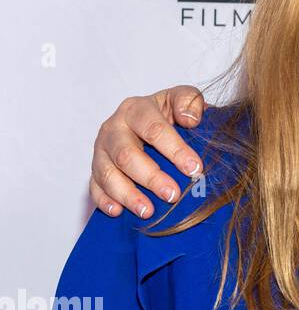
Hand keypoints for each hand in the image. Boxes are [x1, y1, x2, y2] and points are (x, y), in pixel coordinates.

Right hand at [89, 86, 206, 217]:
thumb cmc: (170, 112)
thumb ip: (189, 100)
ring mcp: (101, 150)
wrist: (149, 120)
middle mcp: (114, 128)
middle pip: (127, 154)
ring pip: (108, 173)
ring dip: (128, 194)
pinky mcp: (95, 169)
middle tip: (173, 195)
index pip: (154, 129)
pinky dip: (104, 200)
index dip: (175, 149)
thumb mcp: (183, 98)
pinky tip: (117, 211)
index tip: (194, 169)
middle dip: (151, 177)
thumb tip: (190, 119)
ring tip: (148, 211)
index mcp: (136, 109)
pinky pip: (94, 186)